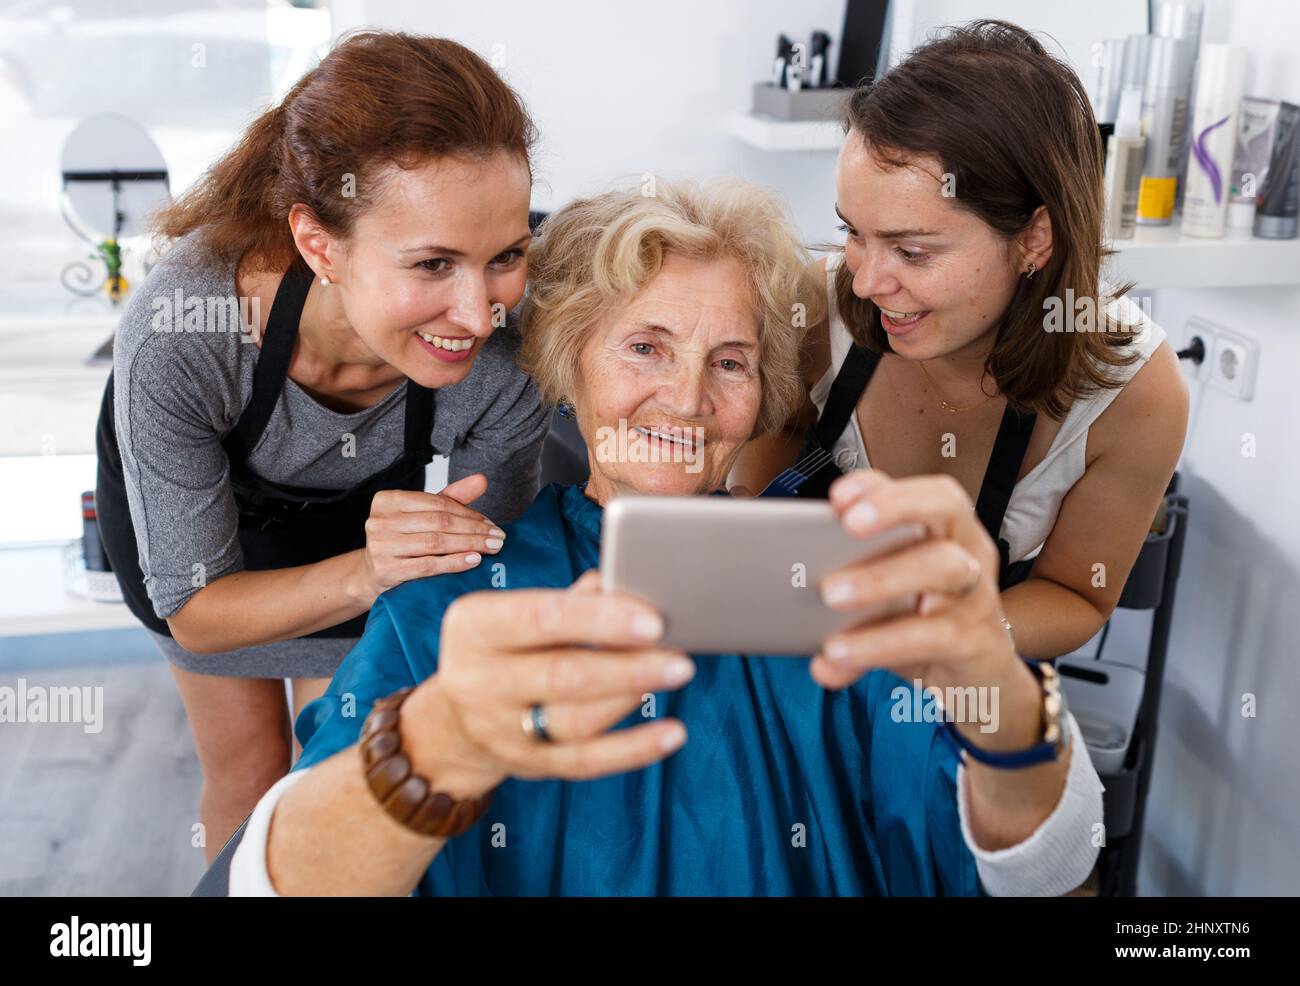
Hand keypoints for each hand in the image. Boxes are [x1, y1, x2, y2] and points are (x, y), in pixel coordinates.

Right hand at [354, 474, 505, 604]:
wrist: (372, 573)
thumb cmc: (402, 539)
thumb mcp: (423, 514)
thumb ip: (452, 497)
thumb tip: (482, 480)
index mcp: (388, 499)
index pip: (438, 503)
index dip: (469, 513)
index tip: (491, 524)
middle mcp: (381, 520)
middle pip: (439, 522)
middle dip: (474, 530)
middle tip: (498, 537)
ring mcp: (381, 545)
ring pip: (436, 543)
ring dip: (470, 545)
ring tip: (492, 548)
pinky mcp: (386, 570)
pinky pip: (429, 565)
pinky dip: (455, 562)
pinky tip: (474, 560)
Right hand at [401, 572, 693, 798]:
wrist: (457, 719)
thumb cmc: (507, 647)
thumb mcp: (516, 613)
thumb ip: (572, 599)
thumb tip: (631, 581)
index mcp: (475, 627)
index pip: (540, 618)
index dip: (599, 619)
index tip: (652, 619)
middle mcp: (478, 681)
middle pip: (562, 674)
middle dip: (626, 664)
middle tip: (679, 654)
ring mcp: (500, 730)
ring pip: (575, 720)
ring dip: (631, 696)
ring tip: (677, 672)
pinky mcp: (527, 766)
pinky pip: (586, 761)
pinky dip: (634, 749)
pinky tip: (672, 732)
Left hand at [814, 471, 1039, 749]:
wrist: (982, 682)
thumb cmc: (928, 624)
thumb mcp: (890, 601)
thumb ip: (848, 595)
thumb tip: (789, 612)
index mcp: (947, 530)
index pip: (923, 489)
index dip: (883, 487)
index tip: (838, 496)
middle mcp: (970, 551)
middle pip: (945, 509)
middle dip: (894, 507)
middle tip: (847, 525)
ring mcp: (978, 594)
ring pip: (943, 567)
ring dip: (882, 578)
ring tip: (831, 595)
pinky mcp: (975, 641)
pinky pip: (929, 636)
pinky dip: (878, 644)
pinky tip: (840, 655)